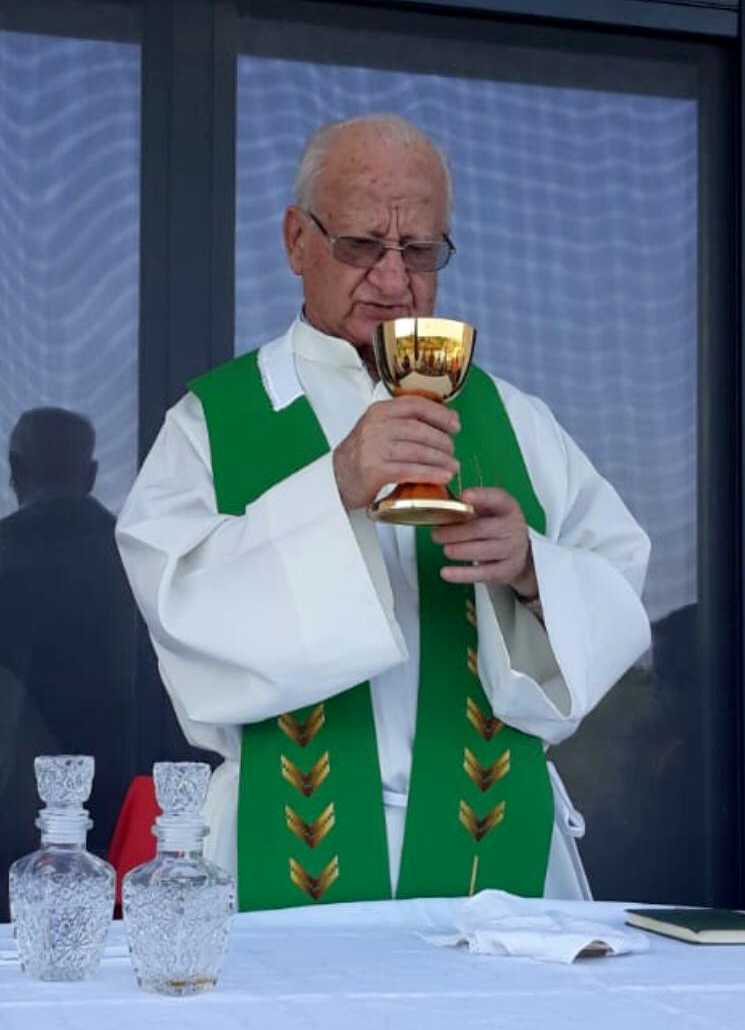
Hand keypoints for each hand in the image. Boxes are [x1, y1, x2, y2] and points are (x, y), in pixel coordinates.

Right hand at [332, 396, 459, 511]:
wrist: (336, 480)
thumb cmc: (362, 456)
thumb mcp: (377, 429)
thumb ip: (403, 422)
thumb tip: (444, 420)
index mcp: (378, 411)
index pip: (415, 405)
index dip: (440, 414)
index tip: (455, 425)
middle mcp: (375, 426)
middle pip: (419, 429)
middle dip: (442, 441)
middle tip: (452, 451)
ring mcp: (373, 448)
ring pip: (417, 450)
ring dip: (440, 460)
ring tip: (453, 466)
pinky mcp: (374, 470)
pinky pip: (409, 470)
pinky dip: (430, 473)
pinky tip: (442, 477)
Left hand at [431, 487, 537, 595]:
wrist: (518, 553)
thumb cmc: (495, 527)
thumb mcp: (488, 511)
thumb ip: (468, 507)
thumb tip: (440, 508)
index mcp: (507, 507)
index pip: (496, 498)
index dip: (481, 496)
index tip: (464, 496)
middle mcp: (513, 527)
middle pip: (483, 528)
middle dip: (457, 532)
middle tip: (437, 535)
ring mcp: (512, 550)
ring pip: (484, 551)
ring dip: (460, 551)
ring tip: (445, 550)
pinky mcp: (505, 571)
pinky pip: (482, 573)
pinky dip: (462, 574)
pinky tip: (446, 573)